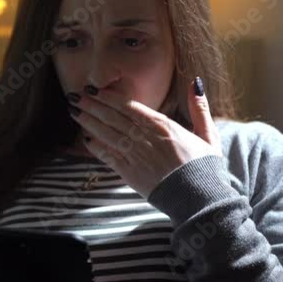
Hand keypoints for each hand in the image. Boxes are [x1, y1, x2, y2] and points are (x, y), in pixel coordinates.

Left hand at [68, 77, 222, 198]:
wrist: (198, 198)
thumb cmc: (204, 168)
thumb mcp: (208, 135)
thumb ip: (199, 108)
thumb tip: (194, 83)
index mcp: (163, 125)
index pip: (130, 106)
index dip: (110, 97)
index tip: (97, 90)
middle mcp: (145, 137)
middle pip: (113, 117)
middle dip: (93, 105)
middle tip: (76, 96)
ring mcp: (135, 154)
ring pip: (107, 133)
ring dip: (89, 121)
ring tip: (75, 111)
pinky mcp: (129, 172)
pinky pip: (107, 156)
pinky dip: (95, 146)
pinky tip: (85, 138)